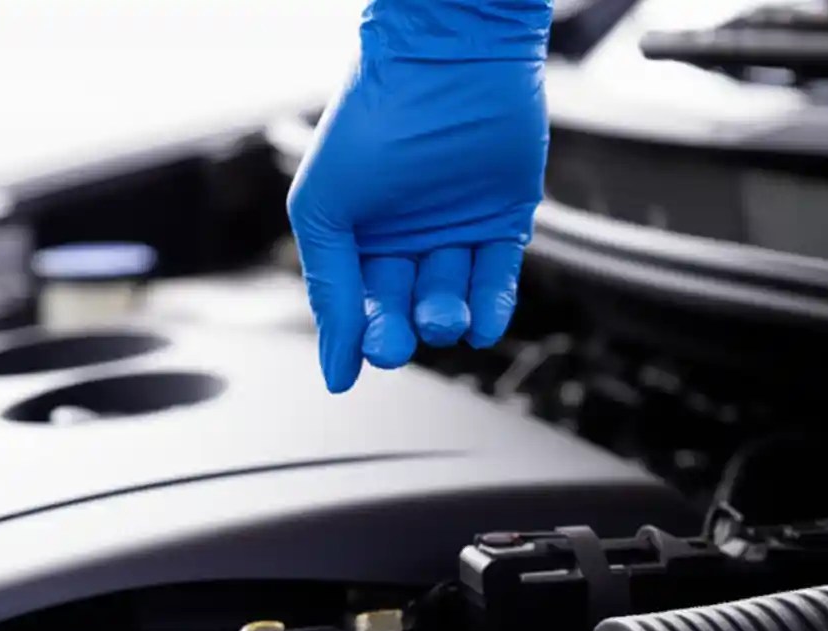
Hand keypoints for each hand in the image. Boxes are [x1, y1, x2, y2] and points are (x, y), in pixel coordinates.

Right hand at [286, 0, 550, 392]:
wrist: (447, 60)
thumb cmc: (370, 122)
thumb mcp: (324, 209)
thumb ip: (329, 289)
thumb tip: (337, 374)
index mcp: (353, 233)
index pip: (354, 302)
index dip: (358, 333)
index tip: (365, 357)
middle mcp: (403, 235)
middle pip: (400, 307)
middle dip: (398, 330)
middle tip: (398, 341)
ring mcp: (454, 228)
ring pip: (449, 299)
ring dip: (444, 319)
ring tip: (442, 317)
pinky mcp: (503, 220)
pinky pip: (497, 278)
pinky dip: (491, 307)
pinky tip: (480, 322)